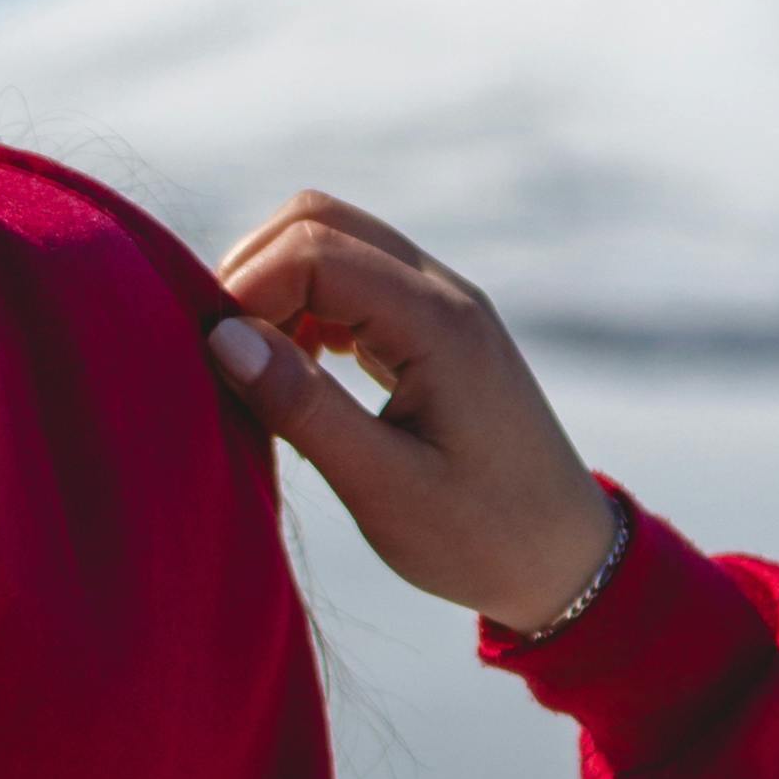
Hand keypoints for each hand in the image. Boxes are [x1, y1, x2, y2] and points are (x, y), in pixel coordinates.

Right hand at [206, 194, 615, 632]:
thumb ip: (303, 407)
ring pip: (333, 240)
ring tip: (256, 371)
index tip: (213, 363)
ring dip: (277, 287)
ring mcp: (441, 303)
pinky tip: (296, 373)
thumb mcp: (383, 487)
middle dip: (253, 273)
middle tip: (224, 358)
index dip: (246, 291)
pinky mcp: (432, 326)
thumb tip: (221, 338)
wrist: (564, 559)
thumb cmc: (480, 538)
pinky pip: (353, 278)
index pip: (314, 251)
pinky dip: (306, 307)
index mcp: (438, 324)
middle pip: (319, 219)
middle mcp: (444, 293)